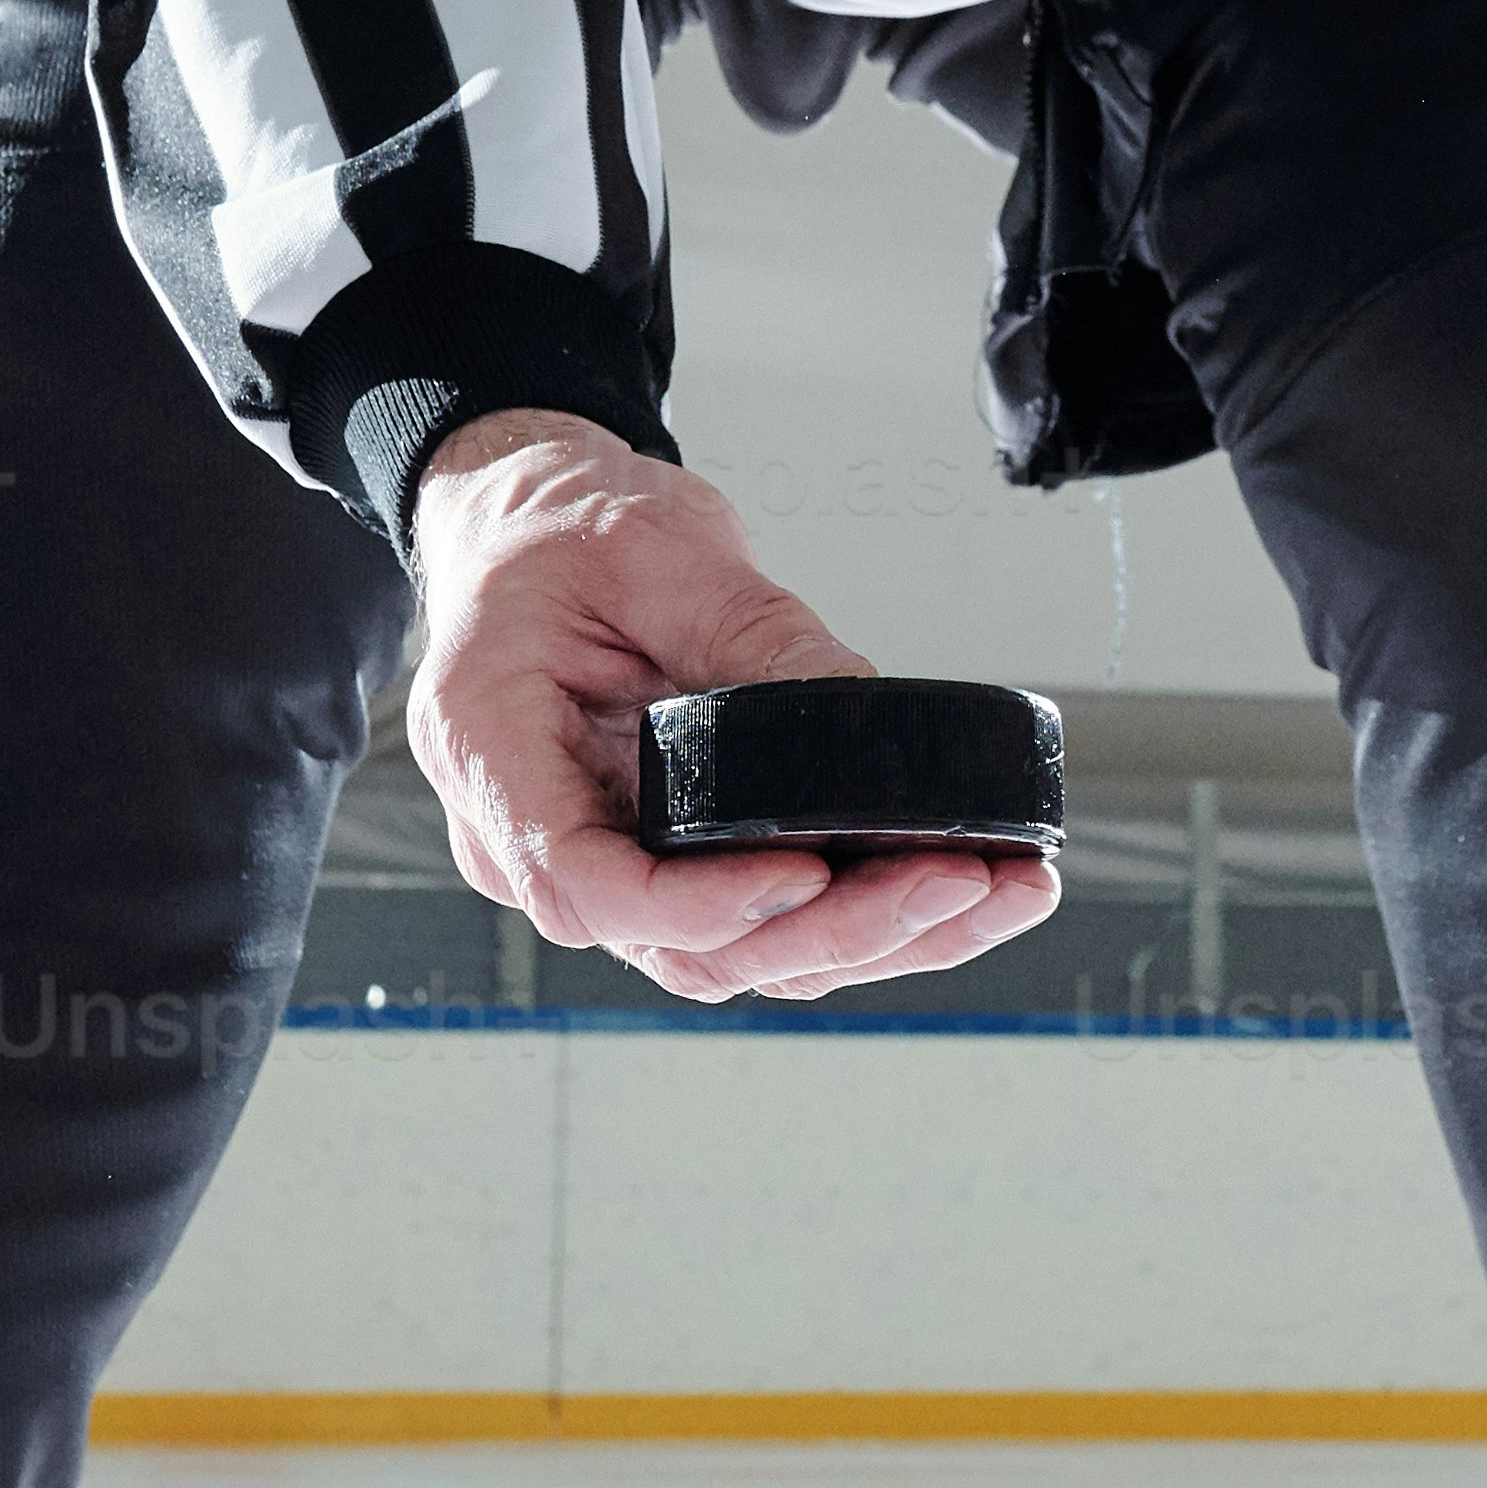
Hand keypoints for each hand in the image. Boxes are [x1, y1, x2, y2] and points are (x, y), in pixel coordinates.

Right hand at [403, 417, 1059, 1005]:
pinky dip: (862, 922)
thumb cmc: (557, 534)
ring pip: (735, 956)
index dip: (702, 904)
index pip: (588, 882)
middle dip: (835, 929)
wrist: (530, 531)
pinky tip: (960, 894)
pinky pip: (759, 927)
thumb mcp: (653, 550)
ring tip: (996, 891)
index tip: (806, 875)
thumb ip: (750, 632)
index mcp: (491, 752)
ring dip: (872, 942)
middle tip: (959, 882)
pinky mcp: (665, 868)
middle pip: (680, 944)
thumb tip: (861, 703)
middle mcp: (533, 839)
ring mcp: (602, 865)